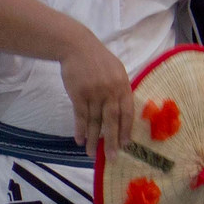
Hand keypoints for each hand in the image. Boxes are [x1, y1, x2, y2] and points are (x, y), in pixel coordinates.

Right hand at [59, 30, 131, 152]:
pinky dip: (80, 129)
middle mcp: (109, 91)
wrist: (76, 47)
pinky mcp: (78, 94)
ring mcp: (93, 93)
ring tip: (91, 154)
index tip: (125, 145)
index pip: (126, 112)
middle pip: (112, 120)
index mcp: (122, 86)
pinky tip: (80, 140)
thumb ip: (120, 89)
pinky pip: (80, 115)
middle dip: (111, 141)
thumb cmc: (98, 59)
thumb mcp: (116, 70)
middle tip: (112, 157)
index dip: (126, 130)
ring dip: (93, 139)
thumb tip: (123, 111)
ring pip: (94, 121)